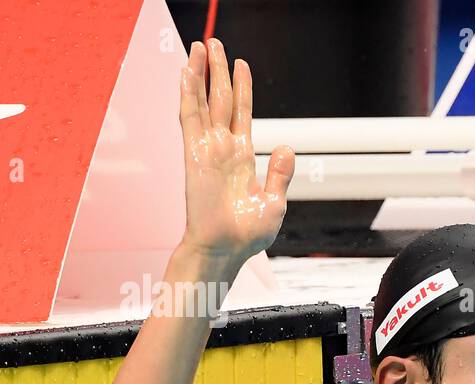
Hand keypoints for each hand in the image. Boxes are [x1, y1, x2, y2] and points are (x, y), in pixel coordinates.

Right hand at [178, 38, 293, 261]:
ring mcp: (207, 149)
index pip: (242, 114)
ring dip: (201, 74)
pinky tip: (188, 72)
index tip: (241, 64)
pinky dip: (188, 94)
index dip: (242, 88)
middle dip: (218, 71)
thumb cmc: (248, 234)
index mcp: (242, 157)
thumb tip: (287, 147)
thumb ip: (280, 174)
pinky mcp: (194, 154)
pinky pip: (190, 118)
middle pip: (221, 100)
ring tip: (199, 46)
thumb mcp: (274, 202)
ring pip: (203, 102)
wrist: (226, 249)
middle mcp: (223, 148)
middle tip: (214, 42)